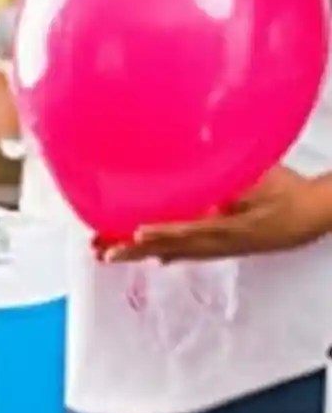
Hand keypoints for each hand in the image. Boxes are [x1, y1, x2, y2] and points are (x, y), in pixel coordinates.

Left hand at [103, 167, 331, 262]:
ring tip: (108, 255)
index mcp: (231, 225)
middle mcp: (220, 242)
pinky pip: (186, 252)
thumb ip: (232, 178)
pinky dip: (163, 252)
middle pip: (171, 247)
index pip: (191, 229)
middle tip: (102, 252)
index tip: (136, 233)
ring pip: (173, 253)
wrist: (311, 216)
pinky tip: (145, 256)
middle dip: (135, 250)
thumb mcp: (260, 179)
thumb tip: (205, 157)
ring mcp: (218, 248)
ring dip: (141, 255)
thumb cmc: (286, 193)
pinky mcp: (220, 248)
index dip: (163, 233)